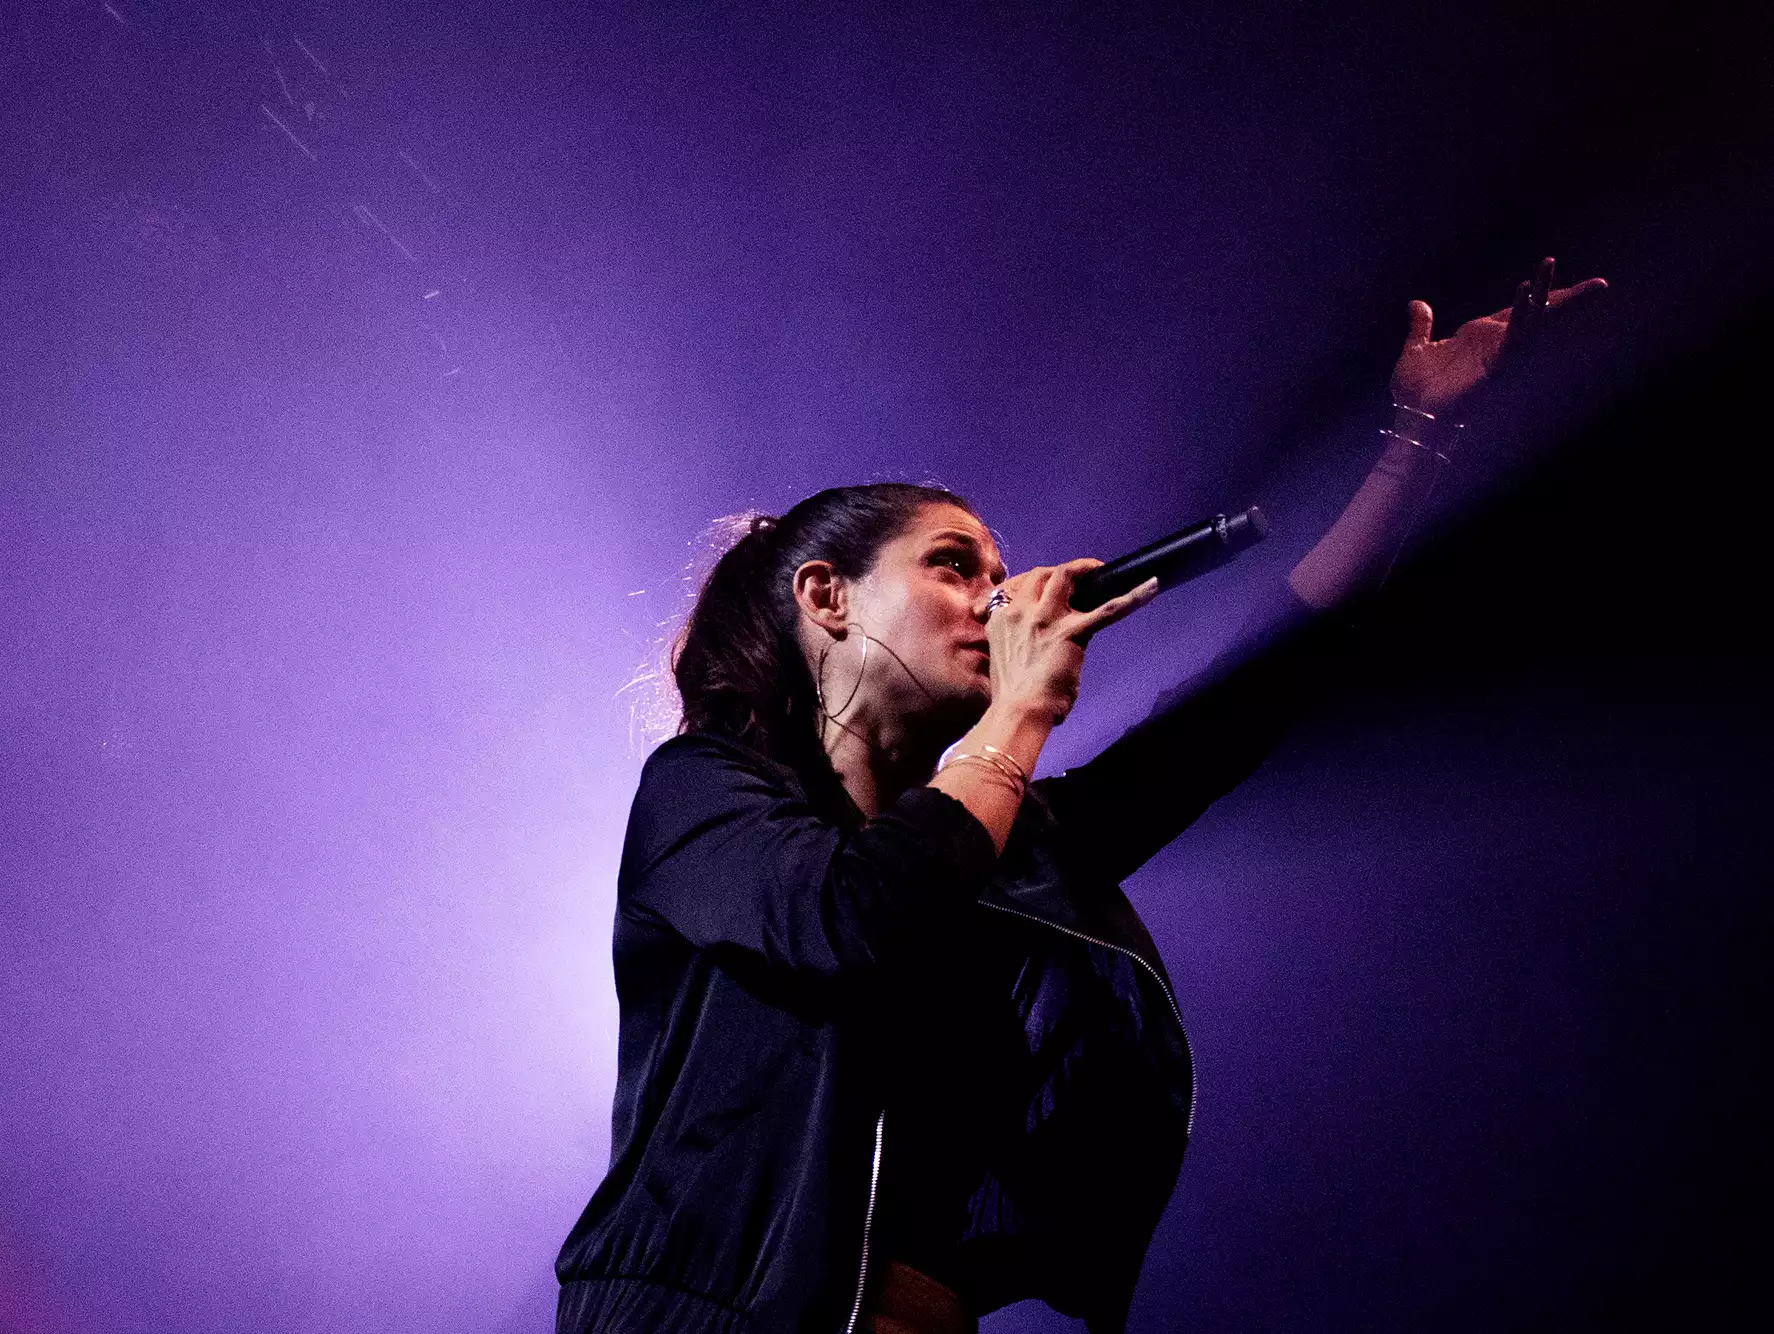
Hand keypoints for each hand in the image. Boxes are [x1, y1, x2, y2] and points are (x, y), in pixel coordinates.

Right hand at [985, 560, 1157, 723]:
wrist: (1017, 712)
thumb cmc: (1012, 697)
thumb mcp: (1008, 660)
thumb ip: (1024, 642)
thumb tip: (1046, 646)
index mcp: (1002, 620)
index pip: (1019, 587)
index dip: (1036, 584)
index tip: (1047, 589)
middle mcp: (1020, 613)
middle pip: (1040, 574)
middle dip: (1060, 571)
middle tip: (1079, 577)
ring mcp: (1045, 619)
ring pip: (1063, 575)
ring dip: (1083, 568)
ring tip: (1099, 570)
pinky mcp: (1071, 632)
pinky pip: (1108, 609)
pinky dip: (1133, 596)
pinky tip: (1151, 587)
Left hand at [1389, 257, 1607, 416]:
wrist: (1412, 417)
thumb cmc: (1415, 393)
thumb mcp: (1416, 350)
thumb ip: (1421, 326)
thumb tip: (1416, 303)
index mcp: (1481, 337)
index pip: (1519, 309)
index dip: (1539, 291)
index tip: (1554, 271)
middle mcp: (1496, 343)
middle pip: (1538, 314)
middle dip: (1568, 298)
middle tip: (1601, 284)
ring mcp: (1499, 354)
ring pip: (1532, 320)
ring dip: (1545, 294)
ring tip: (1550, 265)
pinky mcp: (1496, 366)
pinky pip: (1515, 337)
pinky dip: (1521, 314)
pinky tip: (1526, 290)